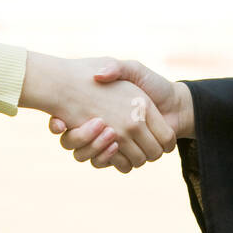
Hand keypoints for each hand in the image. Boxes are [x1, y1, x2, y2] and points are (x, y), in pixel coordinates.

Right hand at [48, 60, 191, 171]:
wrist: (176, 102)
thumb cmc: (153, 84)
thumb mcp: (132, 69)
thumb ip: (116, 67)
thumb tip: (98, 75)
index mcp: (98, 109)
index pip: (61, 123)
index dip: (57, 125)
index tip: (59, 122)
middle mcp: (101, 128)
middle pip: (75, 144)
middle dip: (81, 138)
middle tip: (96, 123)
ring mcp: (113, 144)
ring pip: (92, 157)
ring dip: (97, 148)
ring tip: (109, 133)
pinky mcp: (126, 156)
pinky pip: (113, 165)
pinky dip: (113, 160)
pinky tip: (115, 145)